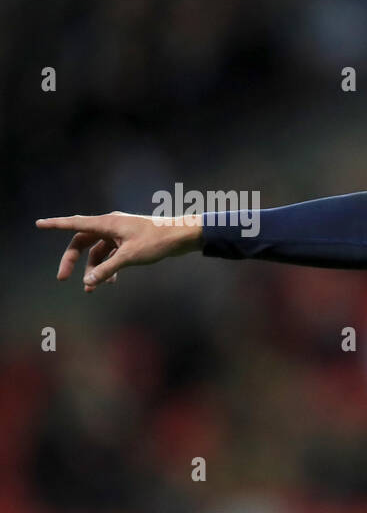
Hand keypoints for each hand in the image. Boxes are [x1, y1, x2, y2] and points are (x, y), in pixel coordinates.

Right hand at [34, 212, 202, 292]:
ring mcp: (119, 234)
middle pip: (83, 242)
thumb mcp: (130, 257)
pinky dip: (108, 268)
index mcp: (107, 223)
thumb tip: (89, 281)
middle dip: (72, 260)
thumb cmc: (157, 241)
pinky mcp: (128, 242)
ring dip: (93, 269)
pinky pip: (111, 255)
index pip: (75, 224)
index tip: (39, 224)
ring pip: (98, 252)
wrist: (182, 236)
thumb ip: (107, 269)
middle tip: (63, 279)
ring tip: (91, 289)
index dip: (56, 225)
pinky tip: (110, 283)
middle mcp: (110, 226)